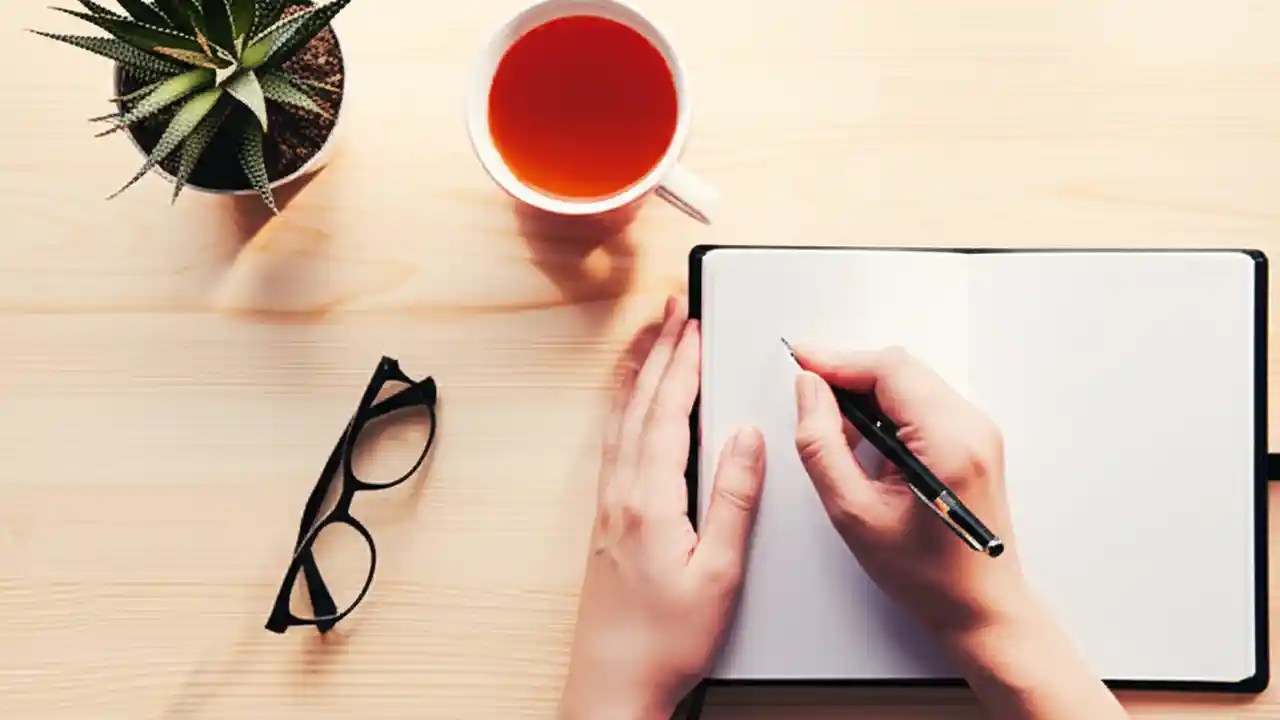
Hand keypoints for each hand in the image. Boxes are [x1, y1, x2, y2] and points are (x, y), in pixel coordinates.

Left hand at [559, 297, 765, 719]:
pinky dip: (624, 406)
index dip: (683, 362)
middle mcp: (621, 492)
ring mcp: (608, 503)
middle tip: (672, 308)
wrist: (615, 680)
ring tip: (652, 336)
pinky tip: (633, 404)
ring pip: (619, 418)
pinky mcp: (606, 517)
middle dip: (659, 350)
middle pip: (639, 402)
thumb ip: (733, 499)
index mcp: (649, 498)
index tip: (695, 323)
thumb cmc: (666, 638)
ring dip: (638, 371)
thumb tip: (745, 438)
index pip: (668, 411)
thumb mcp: (719, 571)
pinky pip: (613, 441)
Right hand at [793, 345, 1127, 719]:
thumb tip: (808, 390)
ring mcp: (979, 430)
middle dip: (849, 375)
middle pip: (900, 369)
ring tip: (835, 429)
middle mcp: (973, 426)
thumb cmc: (925, 574)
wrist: (980, 608)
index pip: (888, 371)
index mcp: (949, 442)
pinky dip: (887, 408)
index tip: (799, 361)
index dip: (837, 361)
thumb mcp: (853, 512)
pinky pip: (922, 401)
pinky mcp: (974, 439)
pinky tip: (865, 439)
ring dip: (867, 392)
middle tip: (809, 399)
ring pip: (910, 381)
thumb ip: (822, 444)